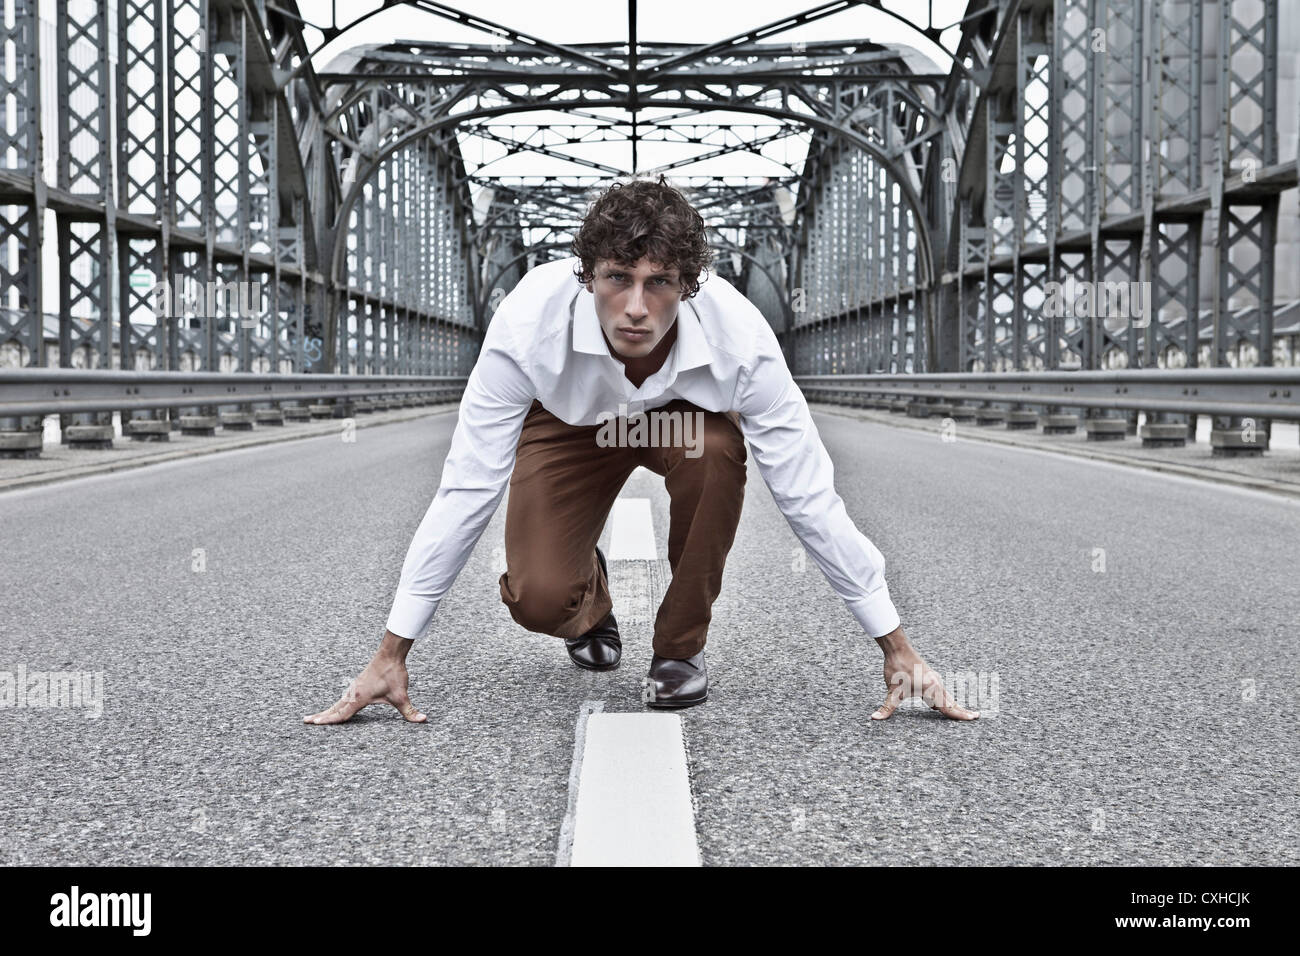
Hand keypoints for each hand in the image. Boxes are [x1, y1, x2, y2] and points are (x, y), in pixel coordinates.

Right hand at [303, 631, 426, 724]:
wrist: (390, 654)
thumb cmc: (393, 674)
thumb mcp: (402, 695)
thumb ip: (410, 711)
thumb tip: (423, 720)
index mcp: (359, 697)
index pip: (342, 713)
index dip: (329, 720)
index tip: (316, 724)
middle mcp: (353, 693)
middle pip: (334, 708)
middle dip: (321, 716)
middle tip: (306, 721)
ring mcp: (354, 687)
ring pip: (338, 702)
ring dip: (328, 710)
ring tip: (316, 717)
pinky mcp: (358, 684)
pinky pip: (344, 697)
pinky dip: (336, 704)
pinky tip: (337, 706)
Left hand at [871, 626, 978, 720]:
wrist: (898, 648)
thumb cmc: (896, 669)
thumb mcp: (892, 691)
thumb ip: (887, 707)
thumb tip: (874, 718)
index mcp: (931, 689)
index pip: (947, 707)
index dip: (960, 714)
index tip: (973, 718)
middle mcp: (936, 684)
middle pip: (951, 701)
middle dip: (962, 711)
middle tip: (975, 717)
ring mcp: (935, 679)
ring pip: (947, 696)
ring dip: (954, 705)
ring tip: (963, 713)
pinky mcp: (931, 676)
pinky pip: (942, 691)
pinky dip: (946, 698)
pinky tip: (944, 703)